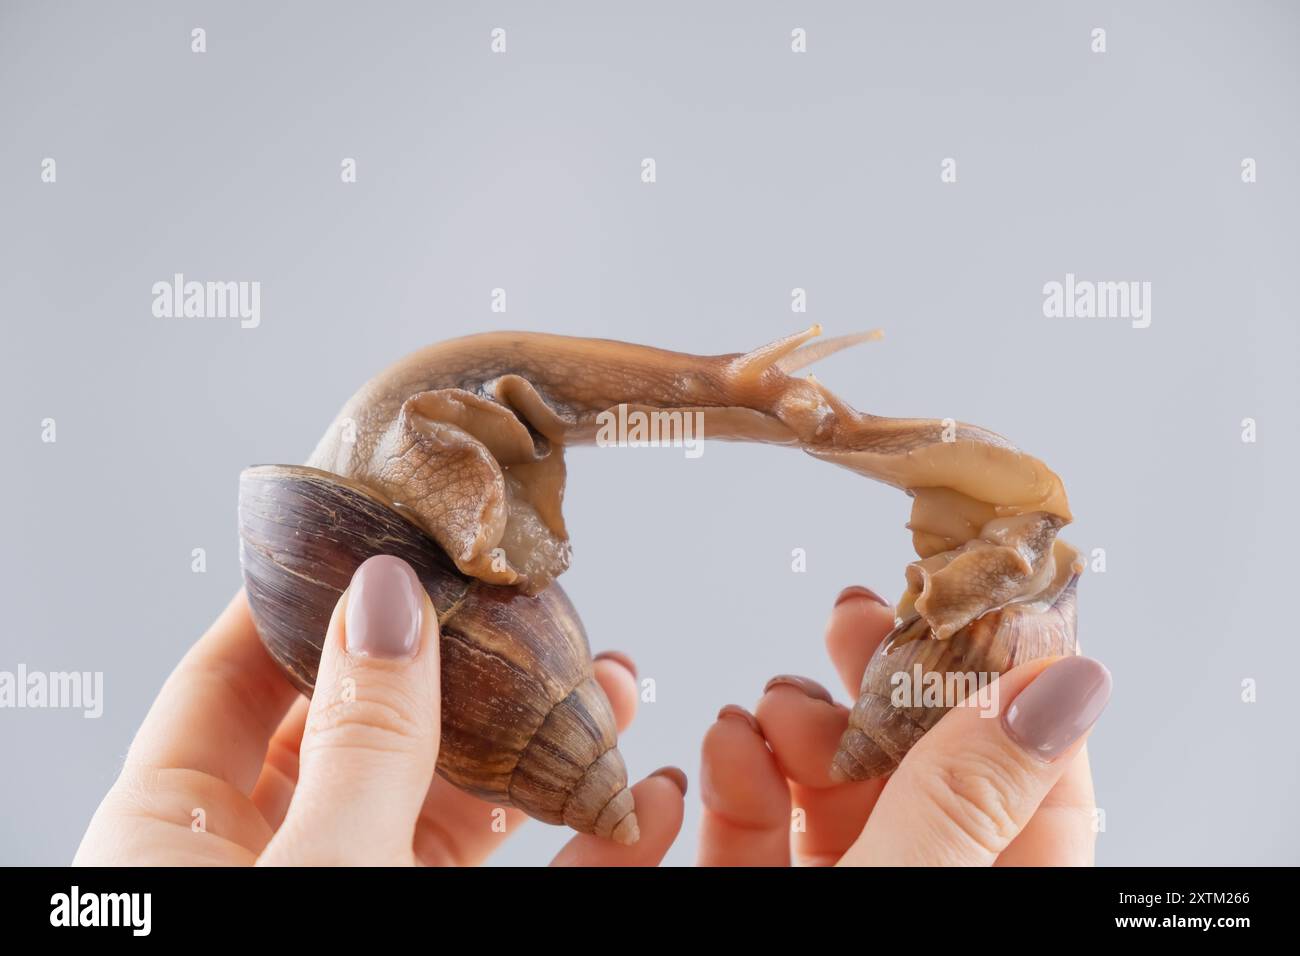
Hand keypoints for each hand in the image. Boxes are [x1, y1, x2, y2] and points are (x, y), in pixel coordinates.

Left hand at [75, 555, 683, 865]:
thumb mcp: (318, 870)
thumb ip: (359, 737)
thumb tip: (384, 594)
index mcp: (169, 828)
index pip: (234, 670)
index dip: (307, 594)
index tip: (382, 530)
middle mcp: (253, 854)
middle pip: (352, 721)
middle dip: (449, 659)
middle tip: (520, 598)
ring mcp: (340, 890)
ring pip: (432, 793)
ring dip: (521, 735)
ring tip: (607, 675)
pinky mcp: (411, 931)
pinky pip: (478, 859)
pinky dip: (552, 824)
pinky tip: (624, 788)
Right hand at [697, 586, 1110, 865]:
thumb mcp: (911, 884)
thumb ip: (968, 791)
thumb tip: (1067, 679)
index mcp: (1002, 893)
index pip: (1042, 778)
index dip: (1011, 678)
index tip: (973, 593)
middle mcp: (935, 888)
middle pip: (928, 770)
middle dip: (884, 685)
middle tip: (855, 617)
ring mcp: (852, 897)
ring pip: (838, 794)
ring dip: (799, 726)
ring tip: (775, 700)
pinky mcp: (771, 907)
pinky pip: (760, 833)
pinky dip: (740, 780)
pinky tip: (727, 743)